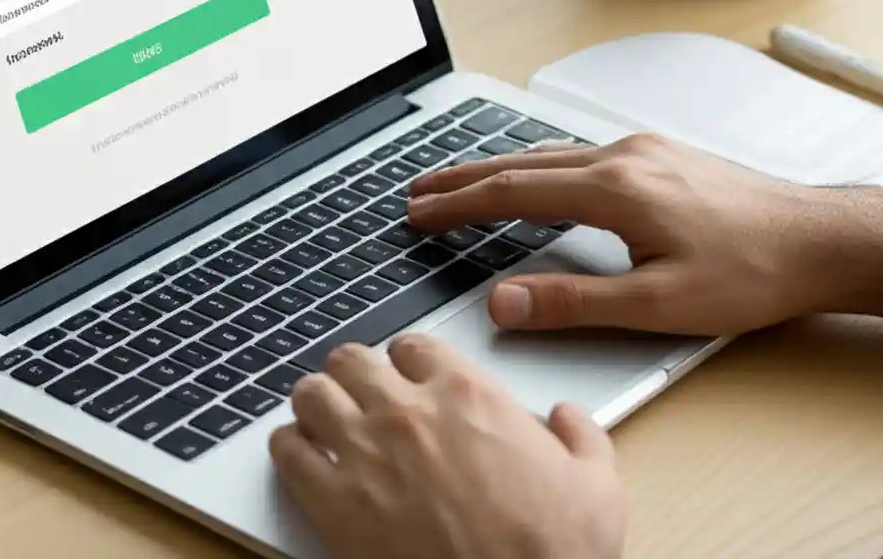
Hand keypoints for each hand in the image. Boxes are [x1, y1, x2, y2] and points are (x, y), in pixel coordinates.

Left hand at [270, 336, 626, 558]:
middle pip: (351, 359)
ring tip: (323, 420)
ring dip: (316, 403)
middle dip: (353, 374)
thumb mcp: (597, 485)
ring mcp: (365, 452)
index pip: (415, 346)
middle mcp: (408, 412)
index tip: (406, 376)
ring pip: (311, 393)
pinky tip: (304, 459)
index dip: (408, 361)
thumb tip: (568, 417)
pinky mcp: (333, 501)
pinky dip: (289, 448)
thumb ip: (582, 437)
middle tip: (357, 394)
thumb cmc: (554, 553)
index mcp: (468, 396)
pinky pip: (286, 450)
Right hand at [407, 133, 879, 334]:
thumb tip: (503, 301)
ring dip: (497, 168)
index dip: (458, 204)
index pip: (513, 193)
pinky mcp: (659, 157)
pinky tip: (534, 174)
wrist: (821, 241)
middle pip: (521, 163)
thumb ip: (572, 302)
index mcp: (615, 189)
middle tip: (417, 188)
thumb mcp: (658, 304)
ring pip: (548, 154)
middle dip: (462, 177)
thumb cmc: (753, 272)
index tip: (418, 212)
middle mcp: (624, 158)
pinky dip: (536, 164)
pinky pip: (577, 153)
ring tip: (459, 180)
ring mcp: (643, 151)